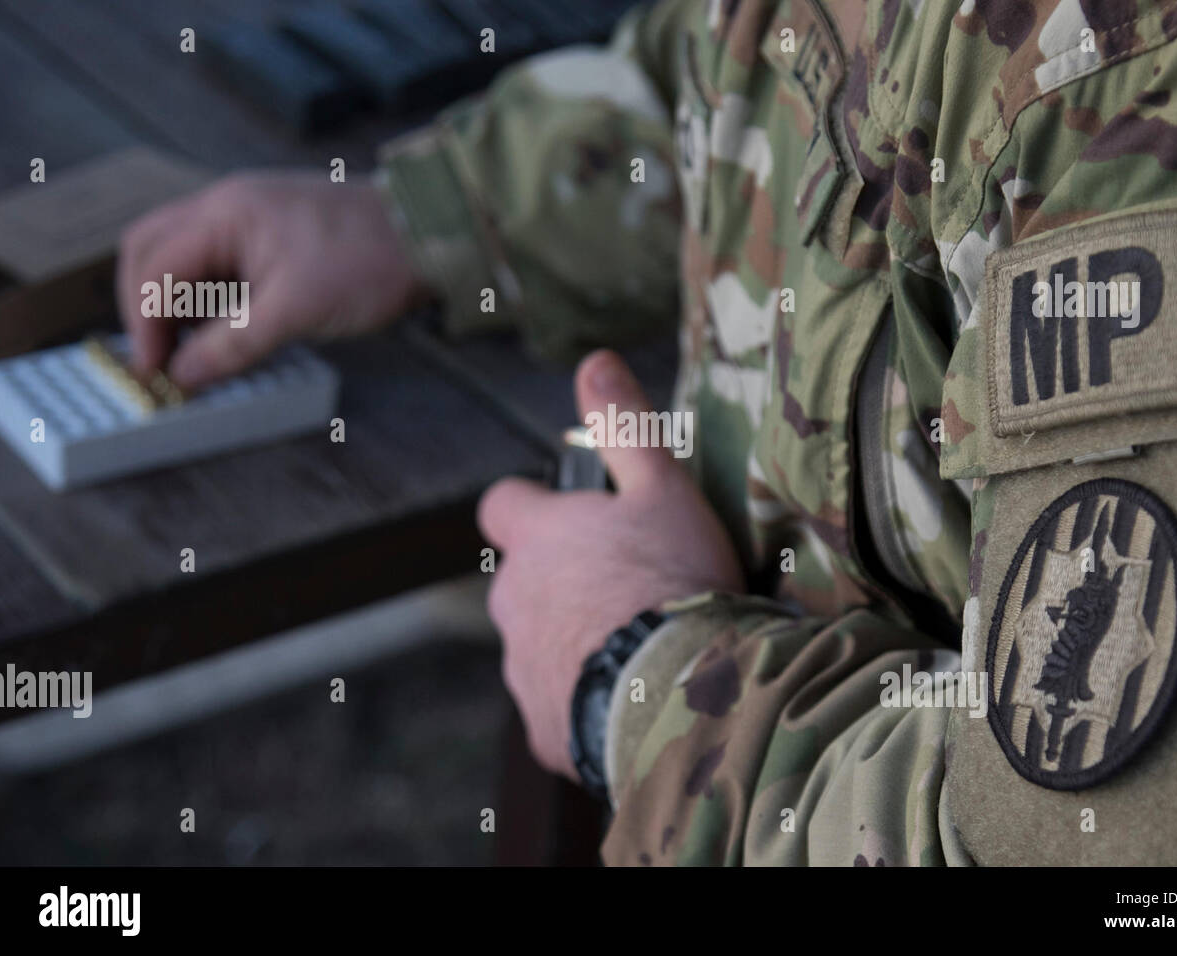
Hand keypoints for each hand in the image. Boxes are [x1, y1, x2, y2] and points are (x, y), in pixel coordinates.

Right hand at [116, 171, 426, 388]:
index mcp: (223, 214)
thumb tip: (184, 376)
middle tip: (159, 361)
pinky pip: (219, 267)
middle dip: (146, 308)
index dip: (143, 324)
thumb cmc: (368, 262)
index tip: (153, 373)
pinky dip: (209, 302)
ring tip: (191, 355)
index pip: (152, 268)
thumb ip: (233, 345)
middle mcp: (225, 208)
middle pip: (150, 253)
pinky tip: (223, 336)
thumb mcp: (295, 311)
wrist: (430, 234)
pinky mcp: (271, 239)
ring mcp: (248, 220)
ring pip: (183, 261)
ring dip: (176, 307)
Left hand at [478, 350, 744, 778]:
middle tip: (629, 588)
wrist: (674, 694)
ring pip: (538, 643)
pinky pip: (557, 705)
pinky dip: (584, 701)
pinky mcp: (540, 727)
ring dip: (574, 642)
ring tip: (639, 650)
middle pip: (523, 580)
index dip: (532, 508)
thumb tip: (594, 361)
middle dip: (561, 582)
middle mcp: (513, 599)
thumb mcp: (662, 488)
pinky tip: (632, 700)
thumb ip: (626, 427)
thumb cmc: (671, 579)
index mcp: (536, 539)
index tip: (571, 516)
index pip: (502, 506)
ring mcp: (521, 667)